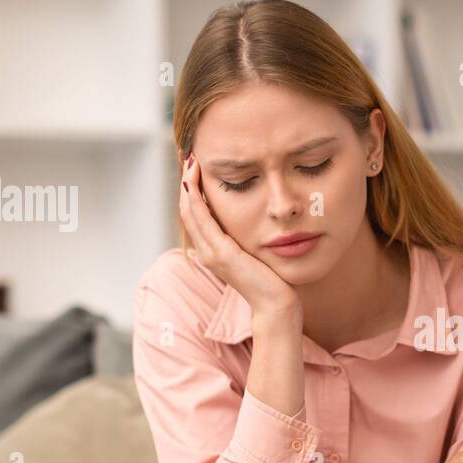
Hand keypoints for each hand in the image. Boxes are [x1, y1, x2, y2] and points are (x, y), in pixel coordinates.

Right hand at [179, 152, 300, 321]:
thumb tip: (252, 220)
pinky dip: (195, 198)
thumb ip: (247, 239)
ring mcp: (212, 254)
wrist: (276, 305)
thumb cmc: (272, 280)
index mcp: (213, 252)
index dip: (192, 191)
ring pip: (190, 212)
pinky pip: (202, 220)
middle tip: (190, 157)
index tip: (197, 168)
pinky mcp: (222, 254)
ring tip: (191, 162)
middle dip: (187, 182)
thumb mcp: (255, 253)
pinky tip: (195, 181)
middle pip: (187, 210)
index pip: (196, 216)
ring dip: (188, 185)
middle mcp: (207, 252)